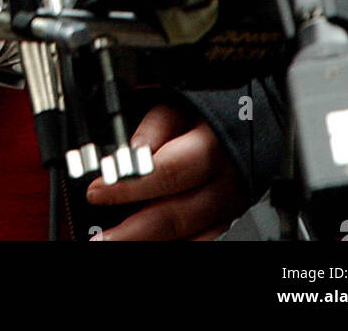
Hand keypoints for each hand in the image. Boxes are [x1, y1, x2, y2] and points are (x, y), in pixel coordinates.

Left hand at [86, 100, 245, 240]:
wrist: (250, 120)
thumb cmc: (206, 111)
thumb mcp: (179, 103)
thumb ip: (155, 125)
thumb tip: (132, 151)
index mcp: (211, 143)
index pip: (168, 170)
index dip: (130, 186)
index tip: (96, 192)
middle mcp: (226, 179)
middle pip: (178, 214)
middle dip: (134, 230)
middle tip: (102, 238)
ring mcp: (230, 205)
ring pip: (193, 236)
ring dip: (153, 245)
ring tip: (118, 244)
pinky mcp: (231, 219)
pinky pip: (206, 240)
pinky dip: (179, 246)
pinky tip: (153, 245)